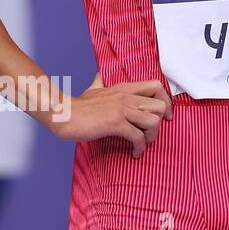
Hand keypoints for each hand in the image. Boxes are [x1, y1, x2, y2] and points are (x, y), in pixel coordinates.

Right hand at [52, 77, 172, 158]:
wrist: (61, 114)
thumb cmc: (77, 105)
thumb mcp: (93, 89)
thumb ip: (100, 83)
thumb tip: (99, 77)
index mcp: (125, 88)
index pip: (157, 87)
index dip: (166, 101)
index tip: (166, 115)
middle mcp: (126, 96)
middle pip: (160, 106)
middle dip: (161, 122)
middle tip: (152, 133)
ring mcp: (121, 109)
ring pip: (153, 121)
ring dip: (152, 136)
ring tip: (143, 143)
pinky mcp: (114, 123)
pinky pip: (137, 136)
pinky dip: (140, 147)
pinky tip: (135, 152)